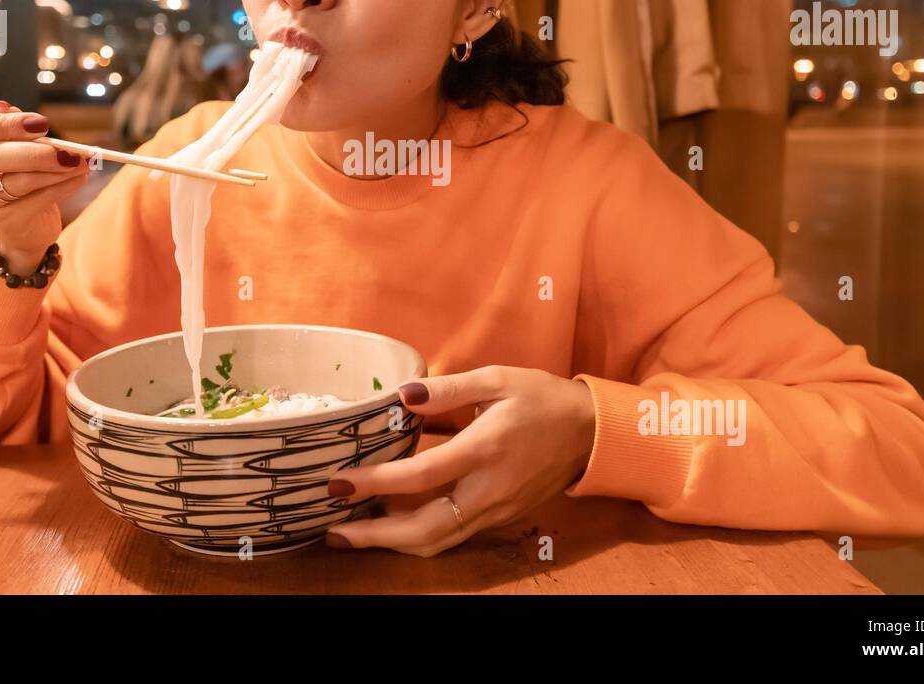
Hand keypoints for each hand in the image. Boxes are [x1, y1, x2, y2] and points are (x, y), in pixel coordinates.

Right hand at [0, 99, 88, 272]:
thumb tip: (9, 109)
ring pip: (19, 181)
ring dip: (56, 169)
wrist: (25, 220)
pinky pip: (37, 200)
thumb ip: (11, 126)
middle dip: (35, 151)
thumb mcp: (12, 144)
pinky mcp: (2, 222)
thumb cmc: (15, 171)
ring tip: (81, 161)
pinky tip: (79, 177)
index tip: (40, 123)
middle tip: (66, 148)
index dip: (2, 124)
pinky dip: (63, 186)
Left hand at [324, 365, 596, 556]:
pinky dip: (417, 538)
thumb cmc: (542, 399)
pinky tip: (391, 528)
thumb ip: (448, 388)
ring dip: (391, 544)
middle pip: (425, 529)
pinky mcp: (500, 519)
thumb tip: (402, 395)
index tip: (337, 484)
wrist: (591, 433)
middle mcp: (489, 489)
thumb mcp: (497, 378)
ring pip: (438, 542)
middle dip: (374, 535)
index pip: (421, 476)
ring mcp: (496, 510)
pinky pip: (452, 537)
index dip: (375, 483)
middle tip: (332, 530)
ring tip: (352, 535)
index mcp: (485, 448)